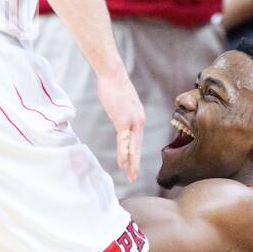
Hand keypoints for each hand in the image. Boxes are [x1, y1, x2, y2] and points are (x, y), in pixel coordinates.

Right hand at [97, 68, 144, 182]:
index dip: (135, 153)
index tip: (133, 164)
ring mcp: (132, 121)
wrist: (113, 75)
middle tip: (134, 177)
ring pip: (132, 146)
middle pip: (137, 146)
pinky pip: (123, 140)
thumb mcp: (122, 102)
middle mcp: (139, 121)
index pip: (137, 140)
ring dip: (131, 162)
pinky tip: (123, 163)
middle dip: (135, 163)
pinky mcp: (123, 120)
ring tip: (130, 175)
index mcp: (139, 117)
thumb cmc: (115, 85)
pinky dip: (123, 153)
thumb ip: (122, 113)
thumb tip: (118, 117)